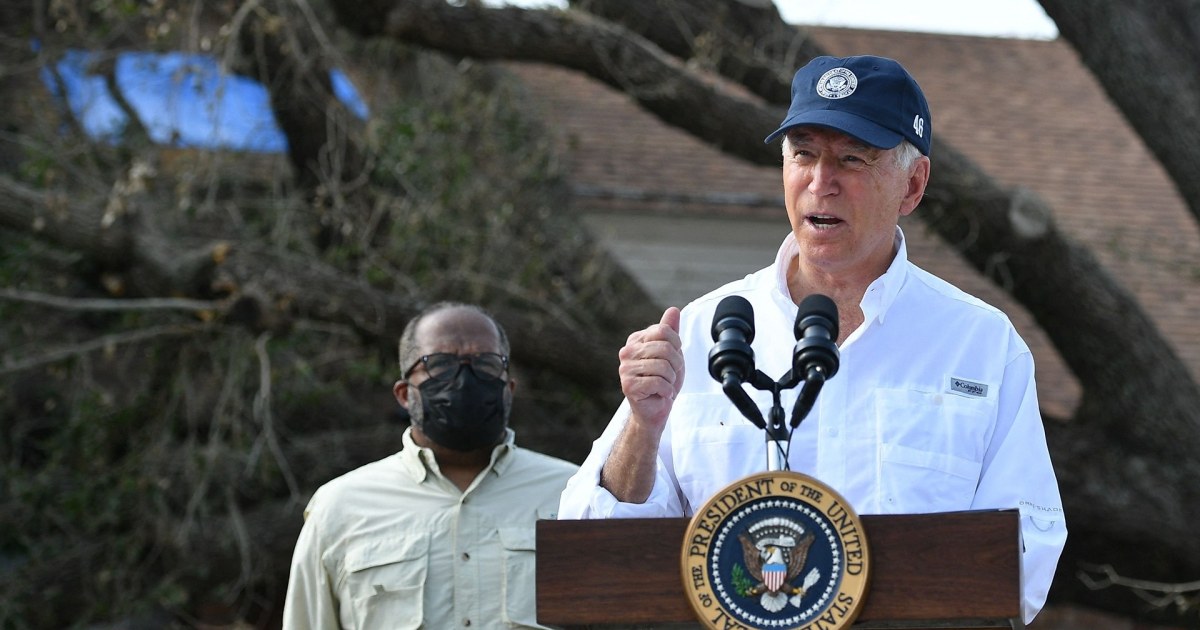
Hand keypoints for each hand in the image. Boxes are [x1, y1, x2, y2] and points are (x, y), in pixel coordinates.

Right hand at [618, 307, 684, 432]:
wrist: (655, 408)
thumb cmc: (663, 380)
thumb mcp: (671, 353)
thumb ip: (670, 332)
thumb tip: (673, 310)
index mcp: (636, 340)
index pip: (663, 331)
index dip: (676, 346)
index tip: (673, 359)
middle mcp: (627, 351)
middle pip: (665, 348)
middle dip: (676, 365)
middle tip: (670, 375)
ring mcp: (625, 368)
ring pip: (663, 366)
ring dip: (671, 380)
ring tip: (664, 385)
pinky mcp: (628, 385)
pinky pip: (658, 382)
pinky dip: (666, 391)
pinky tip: (661, 394)